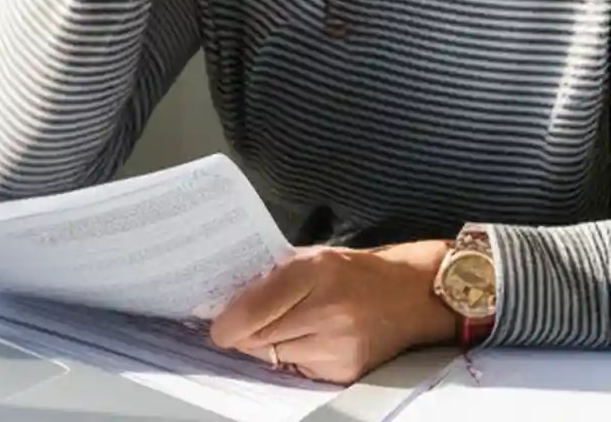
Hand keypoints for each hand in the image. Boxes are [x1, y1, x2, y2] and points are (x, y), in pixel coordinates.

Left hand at [210, 241, 456, 383]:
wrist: (410, 294)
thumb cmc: (351, 272)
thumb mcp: (308, 258)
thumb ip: (269, 277)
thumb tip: (225, 302)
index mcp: (313, 271)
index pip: (252, 310)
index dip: (227, 323)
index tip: (218, 326)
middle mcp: (327, 311)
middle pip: (258, 338)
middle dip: (242, 334)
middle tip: (239, 326)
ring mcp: (339, 345)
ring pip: (274, 357)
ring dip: (266, 346)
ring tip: (281, 327)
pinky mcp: (345, 370)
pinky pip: (297, 368)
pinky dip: (291, 356)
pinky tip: (305, 339)